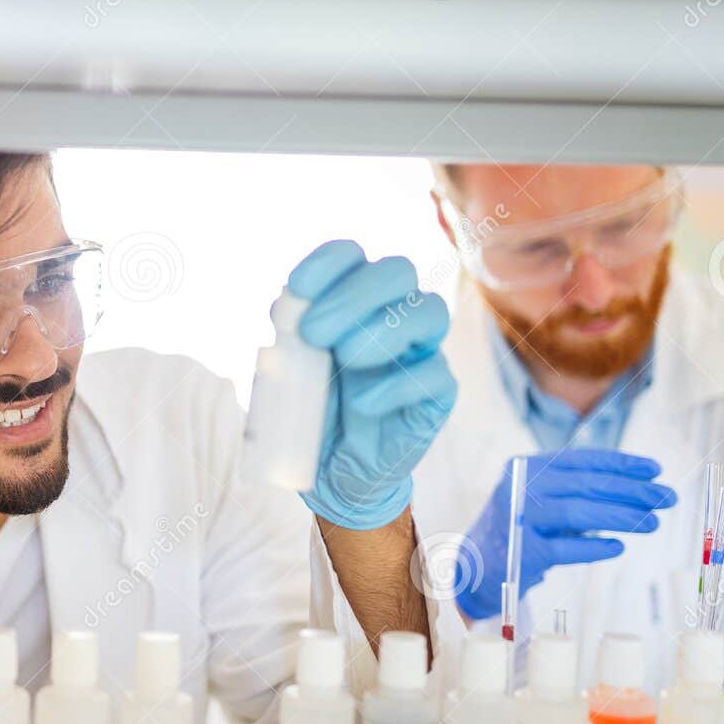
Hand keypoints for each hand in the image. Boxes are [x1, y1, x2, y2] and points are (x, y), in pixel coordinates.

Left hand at [290, 240, 456, 529]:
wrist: (329, 468)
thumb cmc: (310, 407)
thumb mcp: (288, 369)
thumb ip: (287, 336)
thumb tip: (286, 308)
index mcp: (353, 298)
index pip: (352, 255)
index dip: (327, 263)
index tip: (296, 289)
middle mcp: (394, 313)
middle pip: (397, 271)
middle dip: (353, 296)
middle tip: (312, 333)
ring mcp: (421, 350)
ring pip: (430, 311)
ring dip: (381, 330)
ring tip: (343, 360)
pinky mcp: (437, 393)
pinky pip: (435, 374)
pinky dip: (394, 386)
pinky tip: (362, 404)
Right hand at [455, 448, 677, 620]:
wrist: (475, 566)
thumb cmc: (519, 528)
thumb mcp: (541, 498)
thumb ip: (576, 489)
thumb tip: (639, 485)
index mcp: (526, 467)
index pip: (582, 460)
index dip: (622, 464)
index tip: (655, 470)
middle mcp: (520, 487)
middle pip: (586, 485)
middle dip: (633, 491)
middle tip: (667, 498)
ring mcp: (519, 519)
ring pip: (578, 513)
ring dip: (621, 517)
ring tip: (652, 522)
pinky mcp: (522, 551)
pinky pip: (567, 549)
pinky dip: (596, 548)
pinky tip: (618, 547)